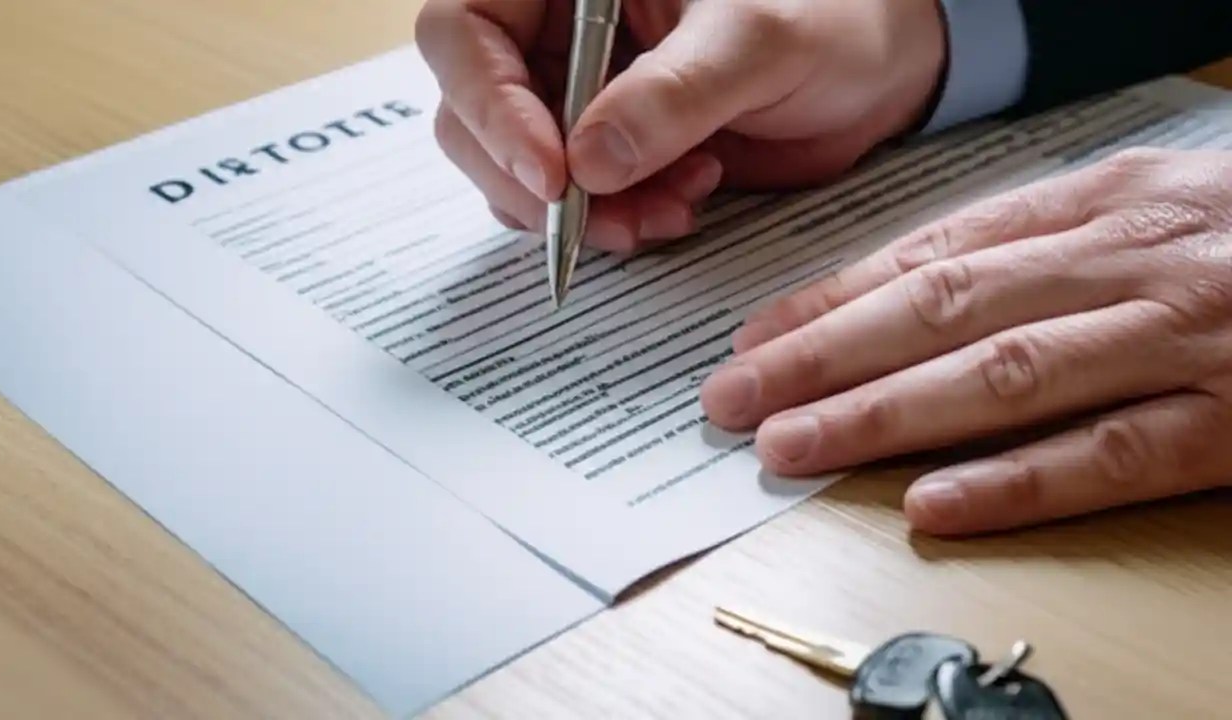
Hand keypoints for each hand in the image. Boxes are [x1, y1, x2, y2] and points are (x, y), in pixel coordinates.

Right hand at [414, 0, 945, 252]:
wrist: (878, 65)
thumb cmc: (830, 15)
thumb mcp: (756, 41)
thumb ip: (674, 94)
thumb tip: (588, 164)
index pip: (467, 30)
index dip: (489, 104)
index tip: (552, 175)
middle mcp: (558, 28)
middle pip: (472, 109)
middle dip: (531, 179)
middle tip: (592, 219)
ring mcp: (577, 90)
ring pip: (516, 166)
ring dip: (580, 212)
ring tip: (663, 214)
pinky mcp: (607, 146)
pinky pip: (571, 198)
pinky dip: (613, 220)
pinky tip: (679, 204)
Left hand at [699, 148, 1231, 535]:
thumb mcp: (1144, 197)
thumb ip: (1034, 233)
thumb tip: (909, 277)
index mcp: (1099, 204)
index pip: (931, 251)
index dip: (830, 298)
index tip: (755, 335)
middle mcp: (1127, 264)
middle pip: (940, 311)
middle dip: (822, 357)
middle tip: (733, 397)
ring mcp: (1181, 342)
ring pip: (1003, 378)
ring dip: (884, 415)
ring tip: (791, 445)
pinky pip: (1111, 456)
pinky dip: (1017, 484)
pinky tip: (935, 506)